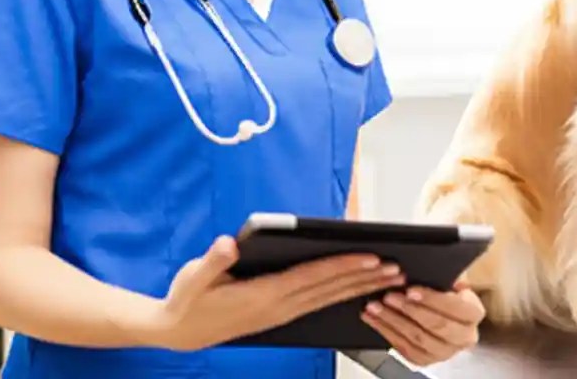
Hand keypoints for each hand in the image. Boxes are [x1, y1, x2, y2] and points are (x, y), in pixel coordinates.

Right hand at [138, 235, 405, 350]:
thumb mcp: (192, 278)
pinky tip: (361, 290)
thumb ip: (212, 261)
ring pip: (329, 299)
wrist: (179, 332)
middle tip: (397, 267)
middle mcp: (278, 307)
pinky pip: (320, 305)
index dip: (342, 266)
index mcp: (262, 295)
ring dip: (361, 288)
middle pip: (329, 289)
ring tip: (390, 277)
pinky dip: (344, 296)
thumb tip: (229, 244)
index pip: (311, 277)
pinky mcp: (281, 315)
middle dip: (365, 278)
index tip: (370, 257)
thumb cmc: (187, 299)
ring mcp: (282, 314)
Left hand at [360, 278, 485, 366]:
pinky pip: (405, 349)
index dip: (433, 299)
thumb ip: (445, 272)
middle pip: (437, 326)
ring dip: (394, 322)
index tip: (411, 290)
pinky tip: (375, 319)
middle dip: (410, 310)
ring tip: (376, 306)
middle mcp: (463, 336)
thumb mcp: (449, 276)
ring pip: (418, 339)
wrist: (441, 311)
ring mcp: (445, 351)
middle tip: (389, 297)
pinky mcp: (426, 359)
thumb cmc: (444, 290)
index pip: (457, 308)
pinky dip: (387, 333)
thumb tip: (431, 261)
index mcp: (473, 313)